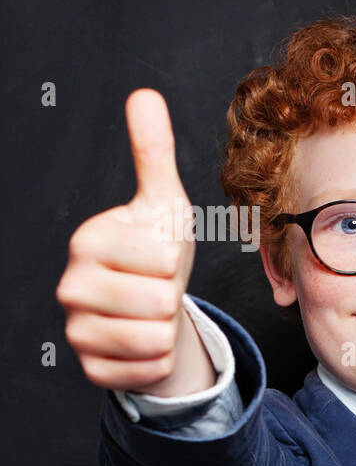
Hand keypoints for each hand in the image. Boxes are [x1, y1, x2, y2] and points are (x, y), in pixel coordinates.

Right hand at [56, 88, 211, 394]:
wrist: (153, 306)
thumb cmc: (156, 251)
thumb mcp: (163, 203)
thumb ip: (153, 152)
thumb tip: (144, 95)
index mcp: (88, 241)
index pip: (161, 259)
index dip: (173, 260)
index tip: (156, 257)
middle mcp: (71, 286)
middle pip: (159, 301)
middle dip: (172, 298)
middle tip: (156, 290)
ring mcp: (77, 330)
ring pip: (155, 339)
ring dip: (168, 329)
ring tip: (152, 314)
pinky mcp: (92, 369)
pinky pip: (148, 370)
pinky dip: (160, 361)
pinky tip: (145, 341)